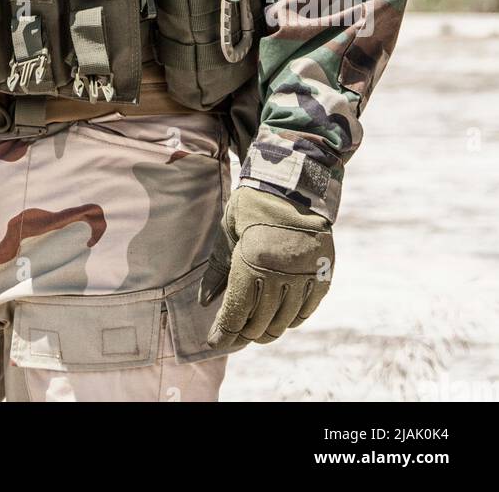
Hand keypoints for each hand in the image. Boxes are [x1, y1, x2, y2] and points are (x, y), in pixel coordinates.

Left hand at [198, 186, 333, 348]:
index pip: (236, 313)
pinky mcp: (322, 274)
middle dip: (242, 334)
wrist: (293, 184)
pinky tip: (280, 319)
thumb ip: (216, 270)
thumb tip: (205, 303)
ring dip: (266, 331)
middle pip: (259, 324)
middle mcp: (280, 274)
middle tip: (232, 334)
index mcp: (252, 261)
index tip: (214, 342)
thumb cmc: (252, 206)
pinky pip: (306, 312)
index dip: (223, 333)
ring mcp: (304, 276)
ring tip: (254, 330)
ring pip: (284, 323)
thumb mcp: (227, 232)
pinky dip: (291, 321)